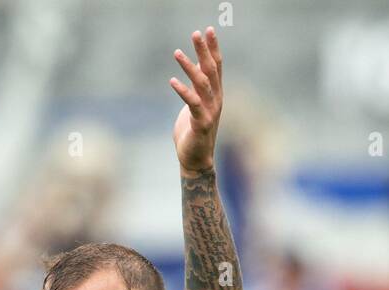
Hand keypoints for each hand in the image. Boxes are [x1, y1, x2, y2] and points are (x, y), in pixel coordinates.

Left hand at [170, 27, 223, 176]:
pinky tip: (172, 81)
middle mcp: (216, 100)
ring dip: (190, 67)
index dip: (213, 48)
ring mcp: (210, 111)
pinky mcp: (201, 123)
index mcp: (215, 94)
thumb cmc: (192, 132)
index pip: (216, 66)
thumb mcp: (195, 104)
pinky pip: (193, 104)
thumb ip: (197, 88)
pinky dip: (183, 91)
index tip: (209, 31)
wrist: (195, 160)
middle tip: (196, 33)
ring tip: (177, 53)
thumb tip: (196, 68)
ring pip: (202, 84)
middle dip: (204, 51)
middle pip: (211, 70)